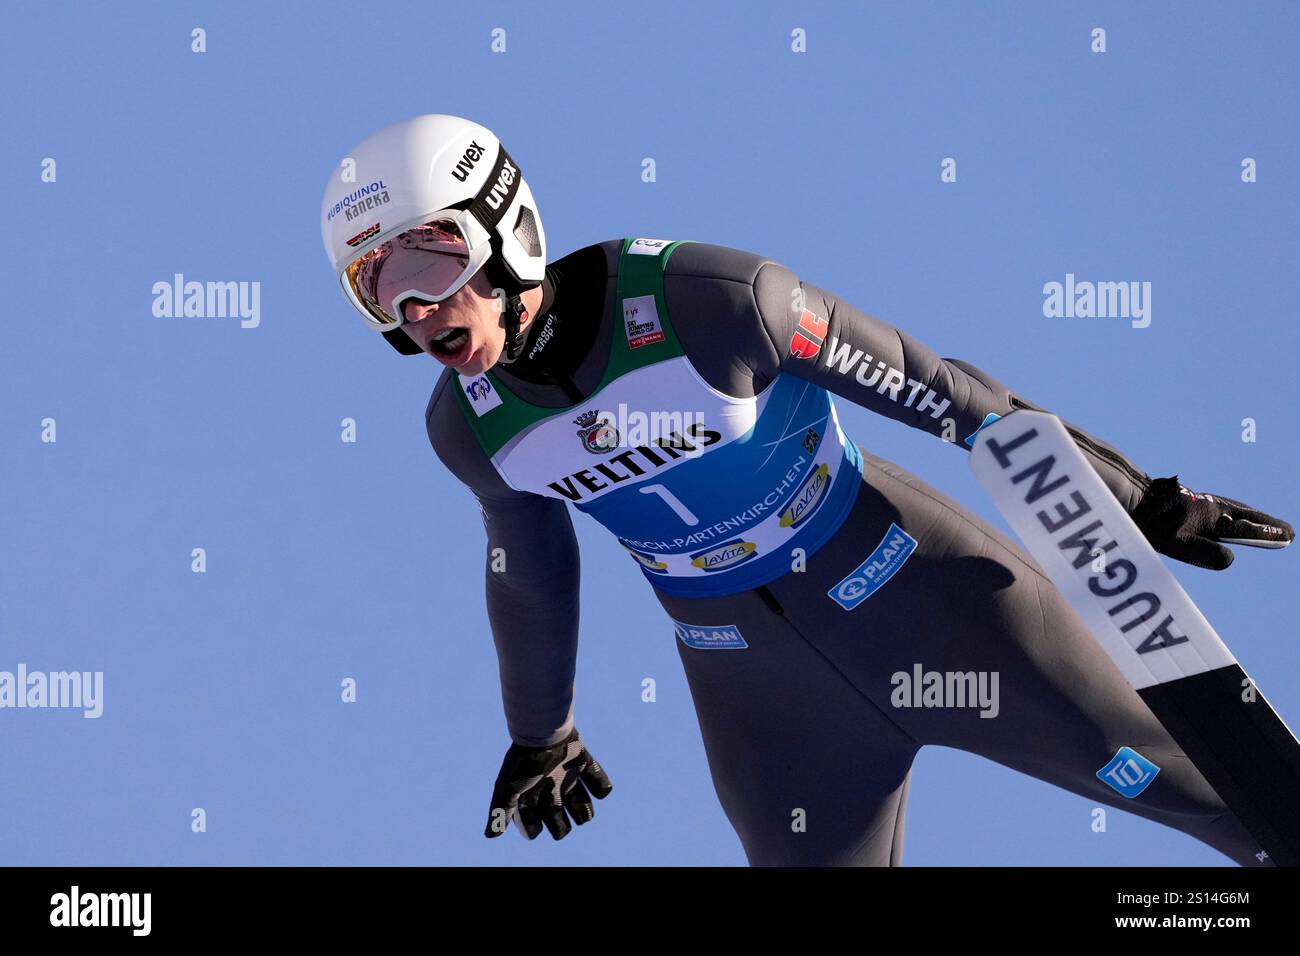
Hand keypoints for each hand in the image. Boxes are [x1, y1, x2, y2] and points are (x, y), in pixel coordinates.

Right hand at [484, 728, 612, 839]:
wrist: (542, 730)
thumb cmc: (523, 761)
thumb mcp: (508, 788)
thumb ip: (500, 810)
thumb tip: (490, 836)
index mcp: (530, 795)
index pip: (533, 824)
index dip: (534, 828)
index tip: (536, 825)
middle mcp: (550, 788)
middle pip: (558, 820)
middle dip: (561, 825)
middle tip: (559, 813)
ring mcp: (568, 776)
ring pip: (581, 805)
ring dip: (585, 811)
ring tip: (582, 809)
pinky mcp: (583, 763)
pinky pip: (599, 782)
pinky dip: (601, 786)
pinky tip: (596, 788)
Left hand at [1132, 476, 1293, 569]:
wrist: (1124, 498)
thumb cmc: (1149, 523)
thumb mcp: (1178, 544)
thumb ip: (1206, 553)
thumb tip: (1231, 559)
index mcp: (1211, 516)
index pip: (1246, 529)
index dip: (1267, 535)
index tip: (1290, 537)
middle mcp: (1208, 506)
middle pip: (1244, 514)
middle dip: (1265, 524)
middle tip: (1287, 531)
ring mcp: (1195, 502)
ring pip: (1230, 509)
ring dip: (1249, 517)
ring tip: (1261, 524)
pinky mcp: (1182, 502)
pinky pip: (1214, 508)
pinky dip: (1229, 514)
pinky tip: (1222, 520)